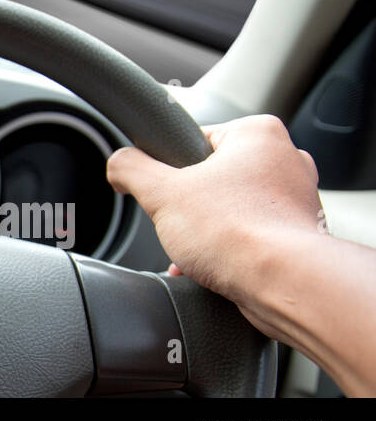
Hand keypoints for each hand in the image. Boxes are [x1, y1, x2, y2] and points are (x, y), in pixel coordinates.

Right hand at [105, 115, 325, 325]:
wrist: (286, 287)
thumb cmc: (239, 234)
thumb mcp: (160, 192)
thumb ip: (129, 168)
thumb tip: (118, 164)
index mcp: (258, 134)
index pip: (194, 139)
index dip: (170, 166)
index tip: (165, 189)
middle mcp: (286, 160)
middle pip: (212, 175)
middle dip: (190, 204)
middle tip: (182, 221)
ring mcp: (298, 198)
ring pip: (232, 207)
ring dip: (207, 230)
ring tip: (199, 250)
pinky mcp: (301, 234)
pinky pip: (251, 234)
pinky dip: (229, 249)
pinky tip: (212, 268)